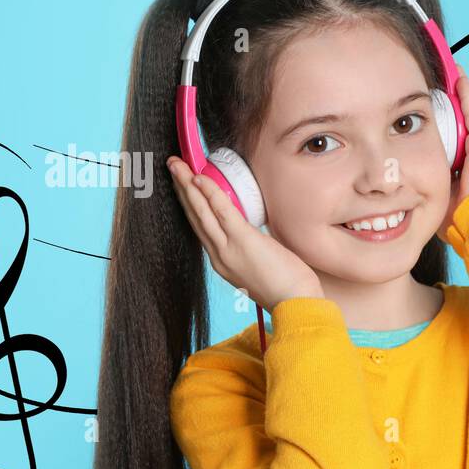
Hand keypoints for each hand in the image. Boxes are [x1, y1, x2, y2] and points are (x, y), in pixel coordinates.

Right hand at [166, 156, 322, 308]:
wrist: (296, 303)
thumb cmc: (286, 287)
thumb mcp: (259, 267)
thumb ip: (249, 249)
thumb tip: (252, 234)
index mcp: (222, 261)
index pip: (201, 228)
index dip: (191, 204)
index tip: (184, 186)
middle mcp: (218, 256)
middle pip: (195, 217)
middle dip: (182, 189)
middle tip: (173, 166)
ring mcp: (227, 249)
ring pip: (202, 212)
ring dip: (188, 185)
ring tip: (178, 165)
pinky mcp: (242, 241)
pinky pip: (221, 212)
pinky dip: (209, 193)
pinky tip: (199, 178)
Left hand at [436, 63, 468, 243]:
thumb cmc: (458, 217)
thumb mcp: (437, 195)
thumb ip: (427, 183)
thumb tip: (402, 184)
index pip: (465, 133)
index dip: (457, 115)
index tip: (444, 100)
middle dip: (463, 97)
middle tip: (453, 76)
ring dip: (466, 91)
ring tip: (457, 72)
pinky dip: (468, 98)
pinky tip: (461, 83)